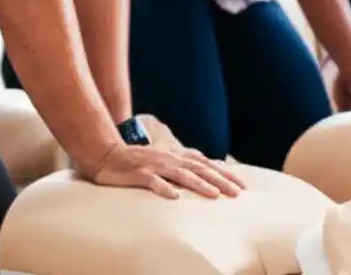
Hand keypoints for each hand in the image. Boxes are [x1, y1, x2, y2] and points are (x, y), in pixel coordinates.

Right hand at [84, 141, 246, 199]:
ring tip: (214, 194)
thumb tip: (205, 170)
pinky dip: (164, 188)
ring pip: (181, 174)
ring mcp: (155, 165)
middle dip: (220, 180)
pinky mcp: (140, 173)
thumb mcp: (165, 158)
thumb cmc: (139, 160)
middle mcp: (170, 158)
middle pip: (199, 169)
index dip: (225, 173)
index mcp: (177, 156)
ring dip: (199, 184)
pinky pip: (153, 181)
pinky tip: (175, 197)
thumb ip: (183, 163)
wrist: (108, 154)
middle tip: (237, 193)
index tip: (242, 185)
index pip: (206, 163)